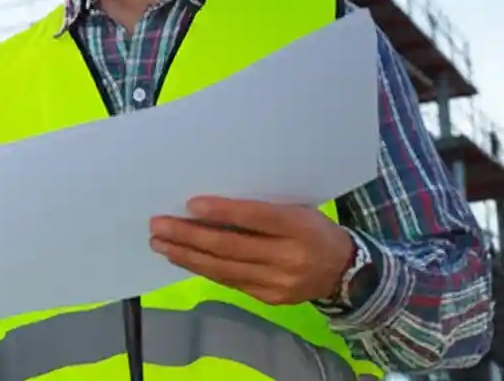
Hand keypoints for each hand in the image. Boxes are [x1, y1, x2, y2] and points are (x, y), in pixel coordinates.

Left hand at [149, 196, 353, 305]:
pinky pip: (229, 281)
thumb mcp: (296, 209)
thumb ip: (261, 209)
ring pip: (224, 268)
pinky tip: (181, 258)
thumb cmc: (312, 229)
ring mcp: (279, 282)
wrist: (344, 271)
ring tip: (160, 243)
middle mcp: (289, 257)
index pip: (256, 217)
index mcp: (298, 226)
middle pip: (232, 246)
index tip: (189, 204)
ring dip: (187, 255)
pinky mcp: (270, 299)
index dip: (222, 211)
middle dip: (190, 236)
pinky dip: (202, 269)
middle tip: (159, 225)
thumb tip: (208, 204)